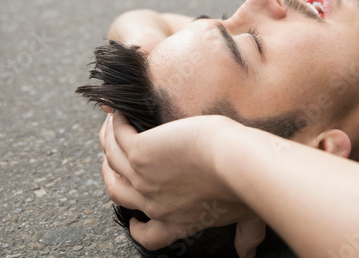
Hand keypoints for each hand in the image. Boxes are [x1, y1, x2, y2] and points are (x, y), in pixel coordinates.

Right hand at [100, 112, 259, 250]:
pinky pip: (116, 138)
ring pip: (112, 161)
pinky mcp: (140, 151)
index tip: (136, 219)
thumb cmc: (247, 187)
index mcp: (178, 221)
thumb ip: (247, 235)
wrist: (235, 162)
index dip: (138, 227)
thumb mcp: (246, 217)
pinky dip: (114, 125)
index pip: (150, 235)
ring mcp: (143, 178)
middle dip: (112, 177)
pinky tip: (118, 114)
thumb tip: (249, 254)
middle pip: (119, 193)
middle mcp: (154, 202)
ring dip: (108, 142)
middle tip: (115, 160)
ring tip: (112, 126)